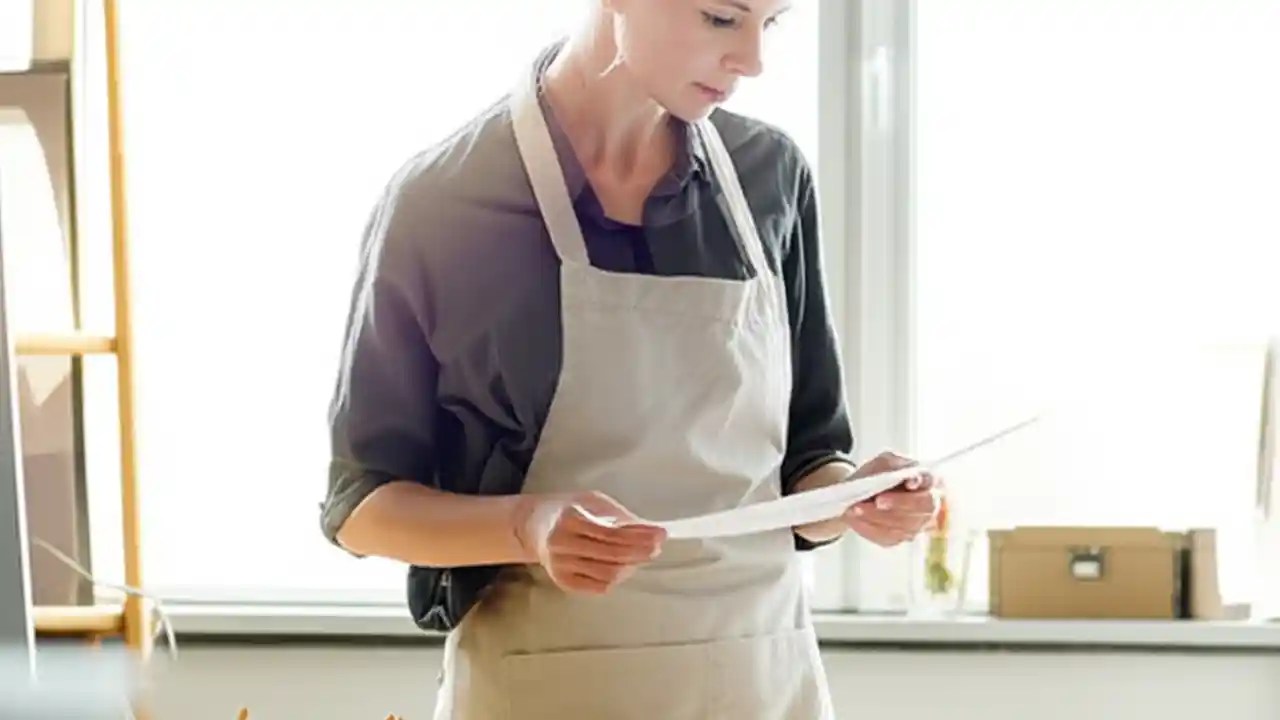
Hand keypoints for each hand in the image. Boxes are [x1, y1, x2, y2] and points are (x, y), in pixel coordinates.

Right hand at [513, 491, 665, 595]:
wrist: (533, 526)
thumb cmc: (569, 510)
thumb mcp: (593, 502)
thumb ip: (620, 517)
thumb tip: (651, 532)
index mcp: (570, 518)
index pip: (612, 533)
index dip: (640, 536)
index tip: (661, 534)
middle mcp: (562, 543)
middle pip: (612, 555)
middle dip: (640, 552)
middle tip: (657, 547)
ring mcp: (560, 566)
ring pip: (608, 574)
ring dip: (630, 566)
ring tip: (640, 556)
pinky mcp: (562, 582)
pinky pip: (598, 587)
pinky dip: (615, 579)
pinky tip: (622, 567)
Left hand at [844, 452, 940, 546]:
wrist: (860, 493)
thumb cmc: (877, 476)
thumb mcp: (882, 462)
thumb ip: (890, 466)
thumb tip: (895, 475)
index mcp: (928, 480)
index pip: (931, 480)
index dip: (923, 483)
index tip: (910, 483)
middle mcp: (928, 504)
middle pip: (923, 507)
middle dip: (900, 504)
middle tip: (878, 501)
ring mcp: (917, 524)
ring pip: (904, 525)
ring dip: (877, 517)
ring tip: (856, 508)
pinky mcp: (900, 537)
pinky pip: (888, 536)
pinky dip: (869, 527)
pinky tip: (856, 518)